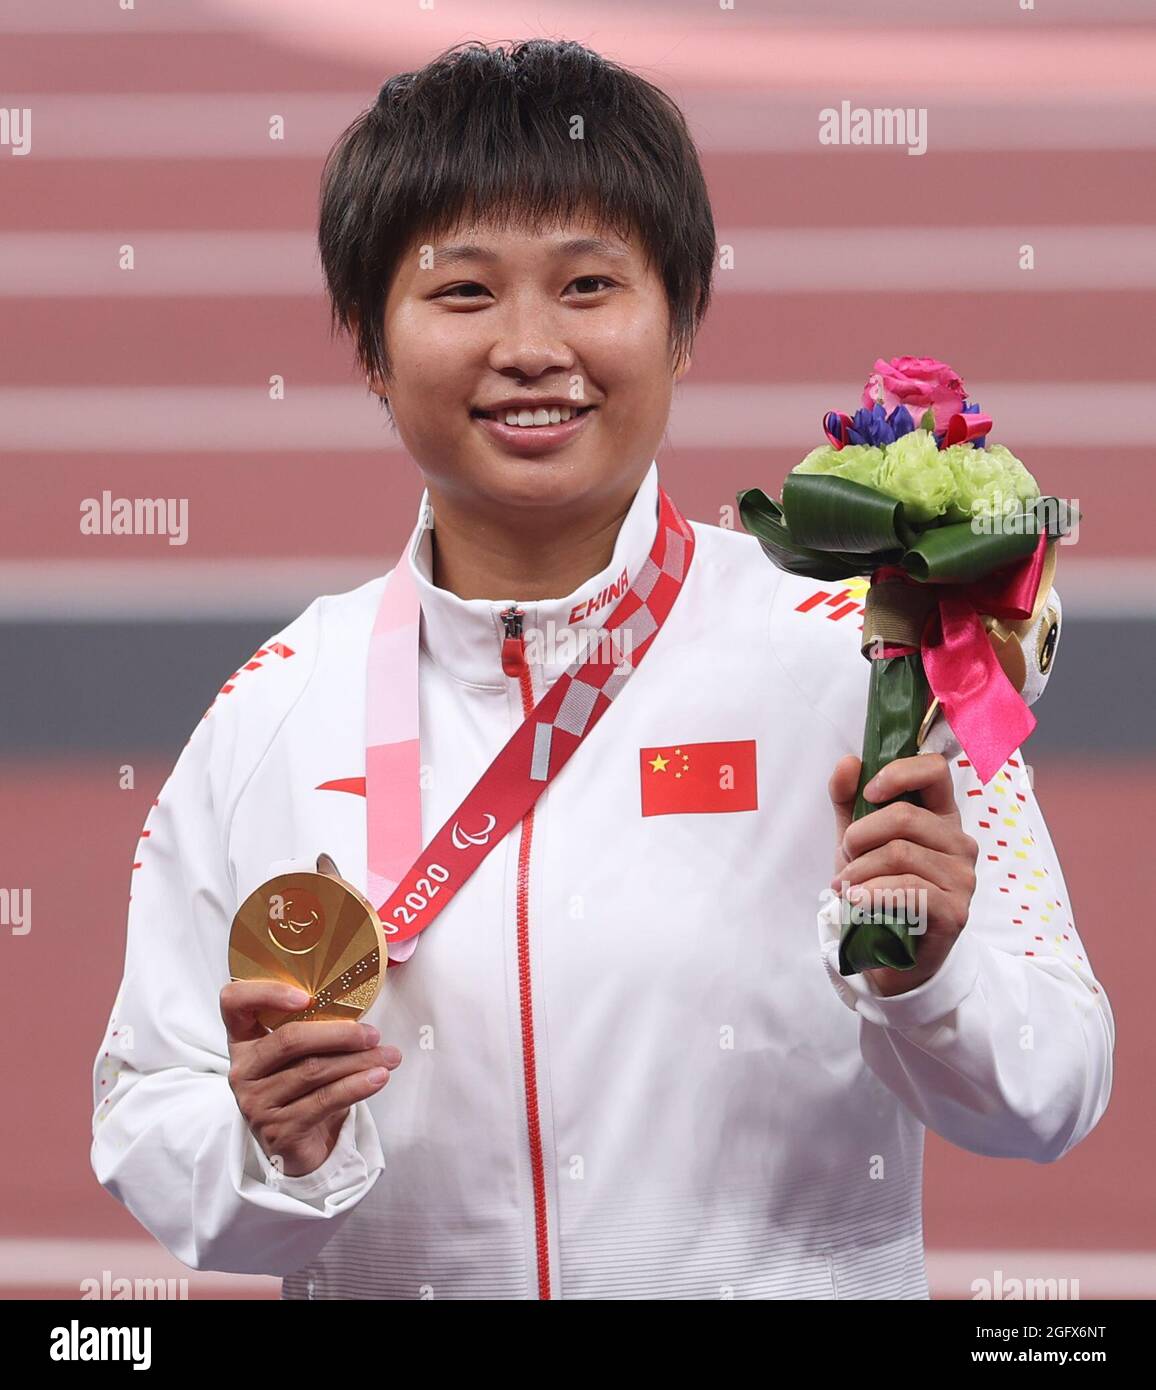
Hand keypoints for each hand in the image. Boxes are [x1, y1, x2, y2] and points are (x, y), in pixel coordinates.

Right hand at [220, 852, 400, 1177]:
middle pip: (288, 1044)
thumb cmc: (310, 1062)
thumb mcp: (313, 1016)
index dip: (262, 993)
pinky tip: (380, 1077)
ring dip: (358, 1062)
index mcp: (244, 1032)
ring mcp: (257, 1103)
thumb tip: (324, 860)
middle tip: (373, 1029)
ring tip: (390, 1054)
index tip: (303, 995)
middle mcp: (242, 1066)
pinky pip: (322, 1106)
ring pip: (312, 1076)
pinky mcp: (278, 1135)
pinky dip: (357, 1089)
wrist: (305, 1136)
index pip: (232, 1001)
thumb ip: (320, 951)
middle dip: (337, 1034)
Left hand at [827, 752, 978, 995]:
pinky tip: (856, 903)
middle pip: (904, 817)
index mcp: (941, 818)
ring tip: (845, 887)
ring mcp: (962, 879)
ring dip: (859, 871)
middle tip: (845, 856)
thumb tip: (848, 762)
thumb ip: (849, 801)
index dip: (899, 773)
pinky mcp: (954, 912)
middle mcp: (959, 843)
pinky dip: (871, 895)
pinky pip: (907, 891)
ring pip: (899, 854)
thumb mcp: (858, 842)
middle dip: (860, 835)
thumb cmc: (878, 890)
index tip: (868, 792)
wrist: (889, 954)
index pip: (935, 770)